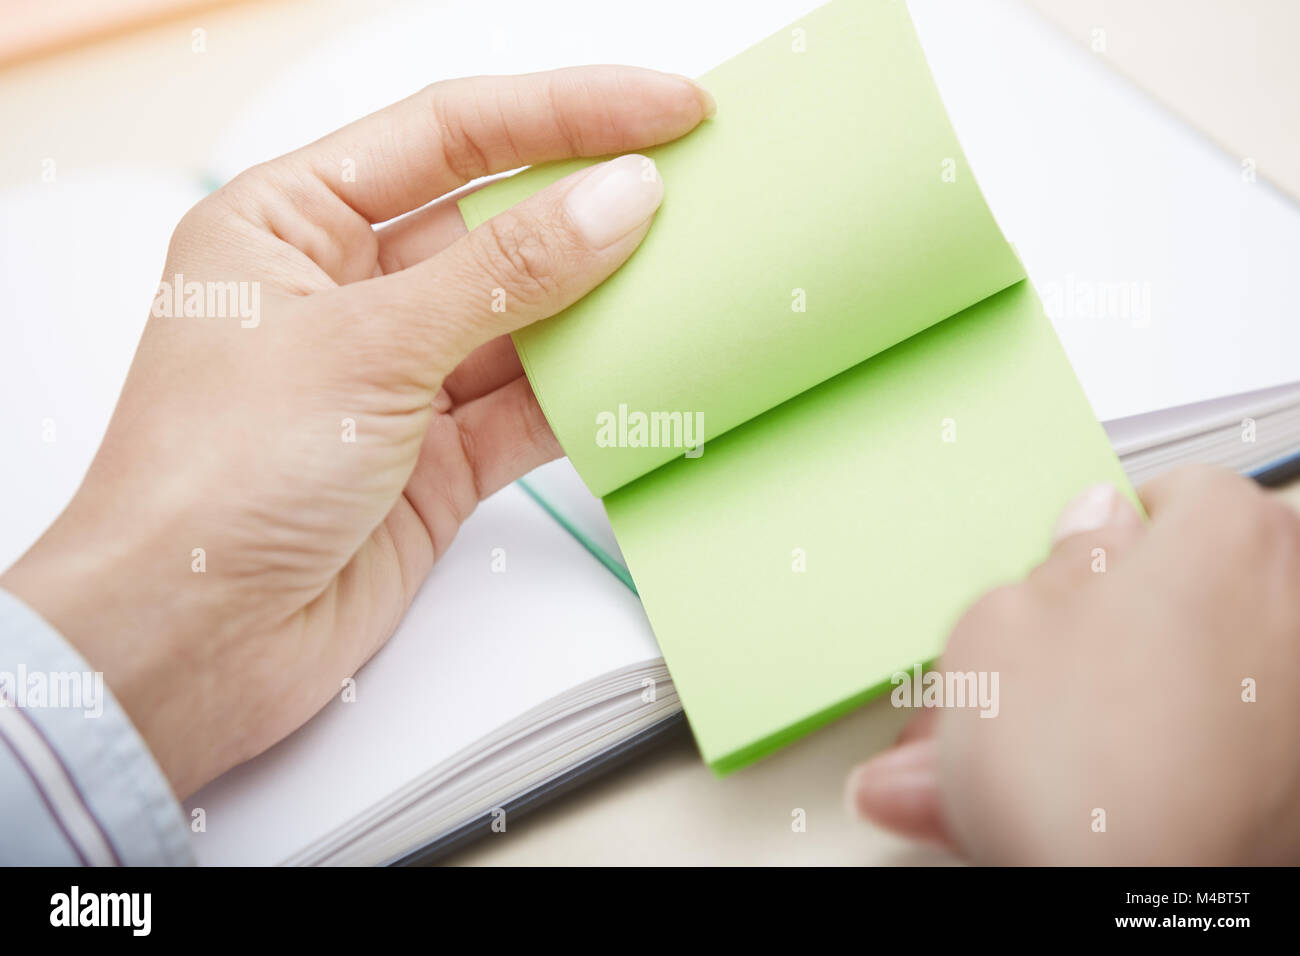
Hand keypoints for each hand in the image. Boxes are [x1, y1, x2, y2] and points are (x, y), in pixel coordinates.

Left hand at [0, 67, 713, 797]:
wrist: (188, 648)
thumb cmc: (213, 480)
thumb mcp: (367, 345)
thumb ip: (507, 274)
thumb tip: (618, 197)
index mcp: (290, 222)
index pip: (447, 134)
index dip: (564, 112)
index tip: (665, 107)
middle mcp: (345, 292)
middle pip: (495, 224)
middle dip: (592, 207)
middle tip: (699, 185)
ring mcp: (397, 379)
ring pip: (525, 320)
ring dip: (603, 304)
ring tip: (696, 273)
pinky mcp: (438, 460)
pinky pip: (532, 405)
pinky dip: (591, 391)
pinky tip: (650, 365)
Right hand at [846, 465, 1299, 863]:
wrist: (1131, 911)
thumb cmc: (1076, 769)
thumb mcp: (1000, 624)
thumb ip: (1055, 562)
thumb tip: (1091, 536)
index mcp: (1227, 542)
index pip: (1181, 494)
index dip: (1109, 534)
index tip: (1068, 572)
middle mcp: (1293, 617)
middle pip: (1181, 602)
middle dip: (1085, 641)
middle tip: (1014, 684)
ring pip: (1174, 696)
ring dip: (1086, 720)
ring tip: (988, 772)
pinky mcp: (1296, 799)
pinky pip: (1199, 760)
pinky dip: (1133, 776)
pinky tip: (1053, 804)